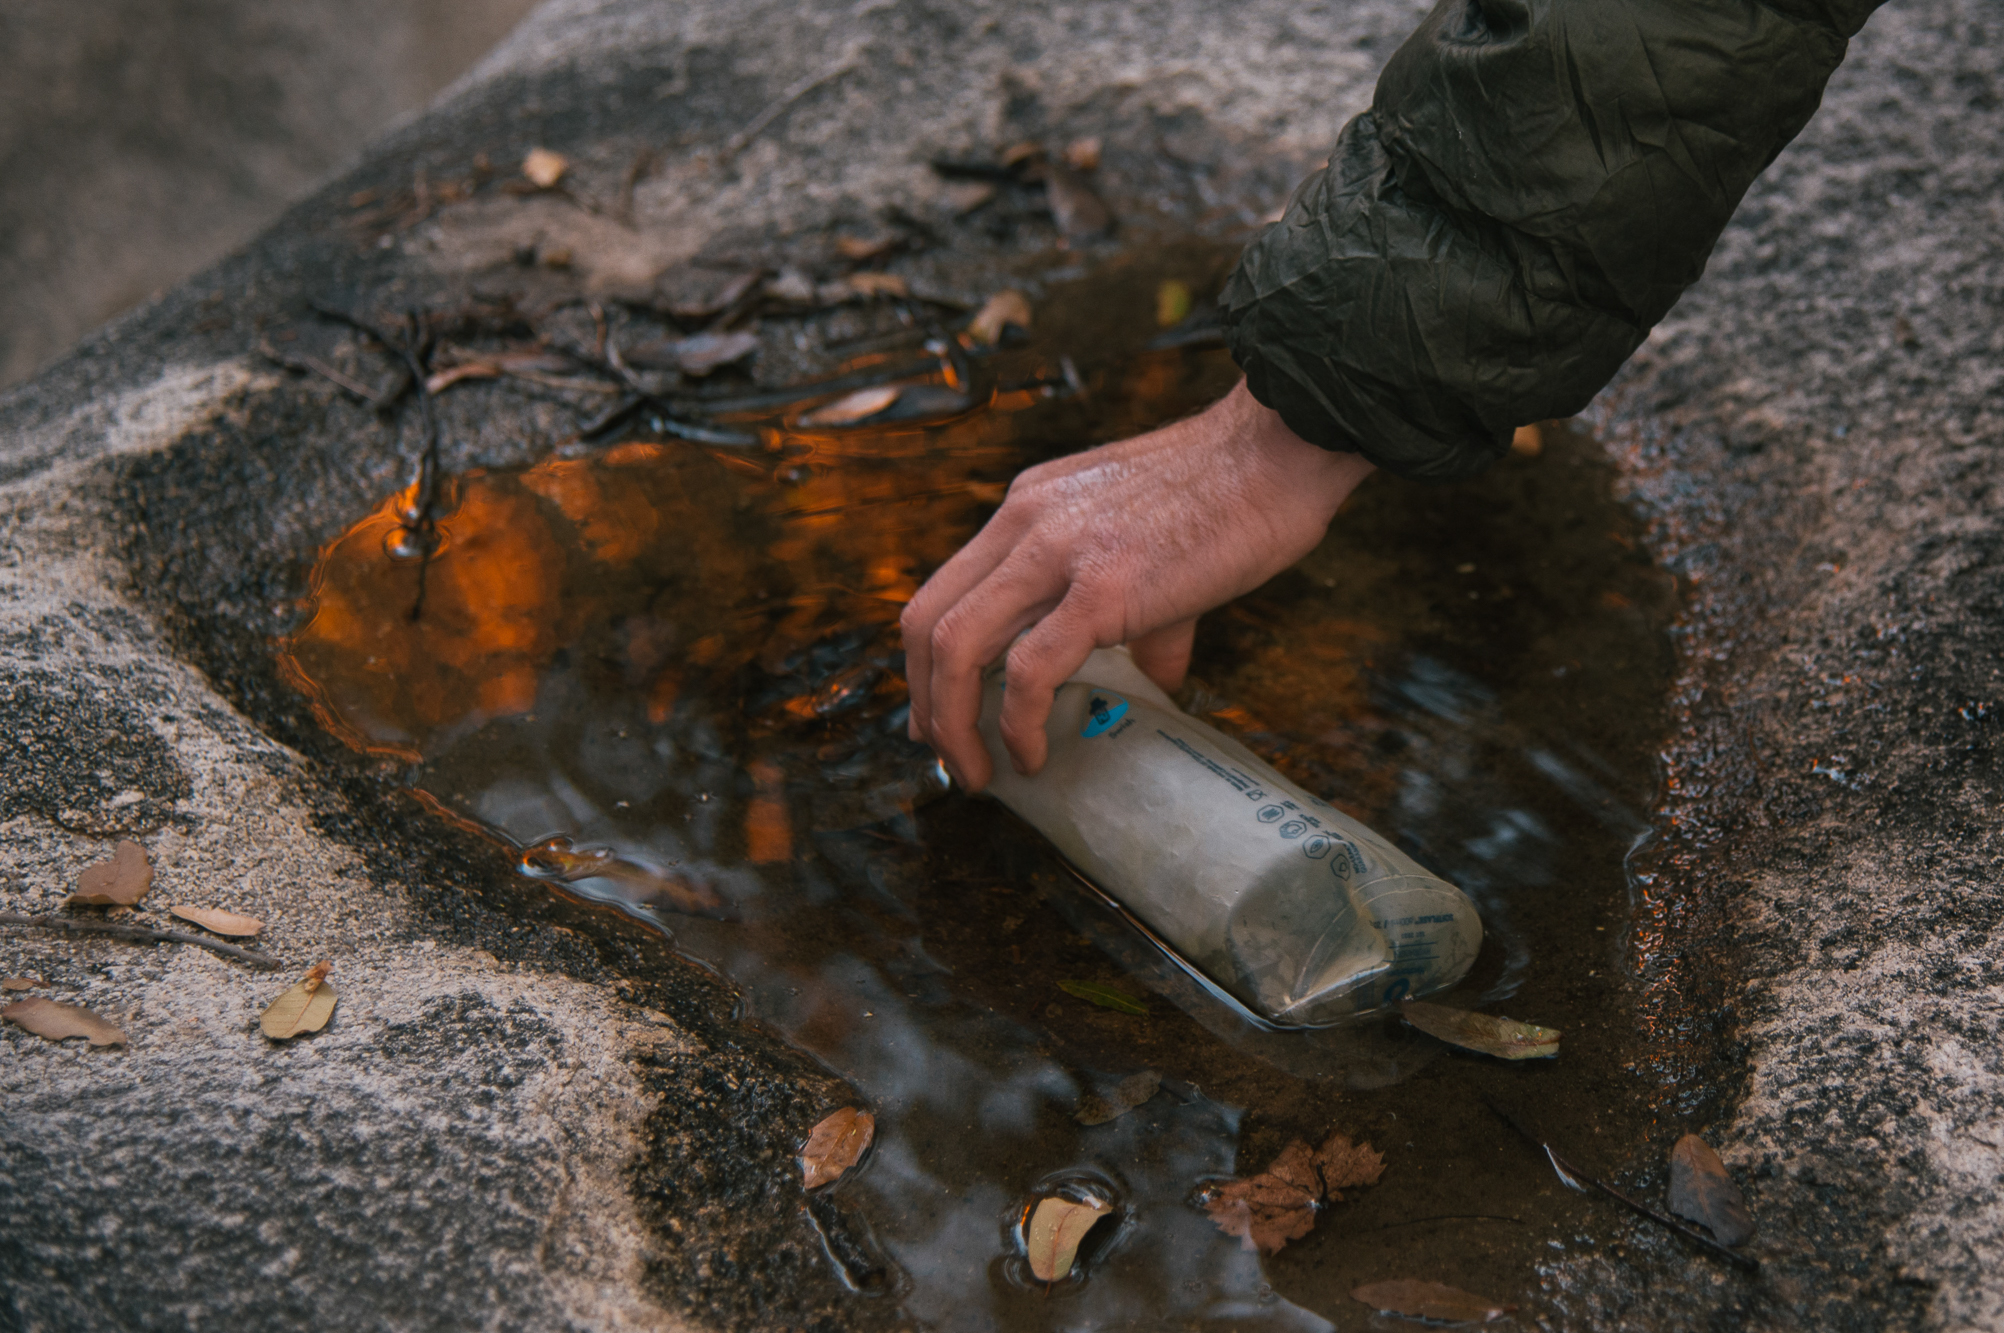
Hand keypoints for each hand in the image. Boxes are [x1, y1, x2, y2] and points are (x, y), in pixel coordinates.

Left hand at [900, 378, 1374, 790]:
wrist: (1279, 450)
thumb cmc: (1232, 493)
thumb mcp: (1152, 545)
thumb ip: (1142, 614)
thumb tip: (1155, 674)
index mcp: (1028, 508)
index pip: (943, 590)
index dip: (928, 662)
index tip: (942, 711)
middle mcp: (1025, 523)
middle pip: (928, 623)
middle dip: (927, 702)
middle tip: (946, 753)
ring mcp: (1058, 553)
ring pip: (958, 648)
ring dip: (955, 724)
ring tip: (981, 772)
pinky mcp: (1102, 589)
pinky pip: (1029, 670)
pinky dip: (1018, 723)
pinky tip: (1034, 755)